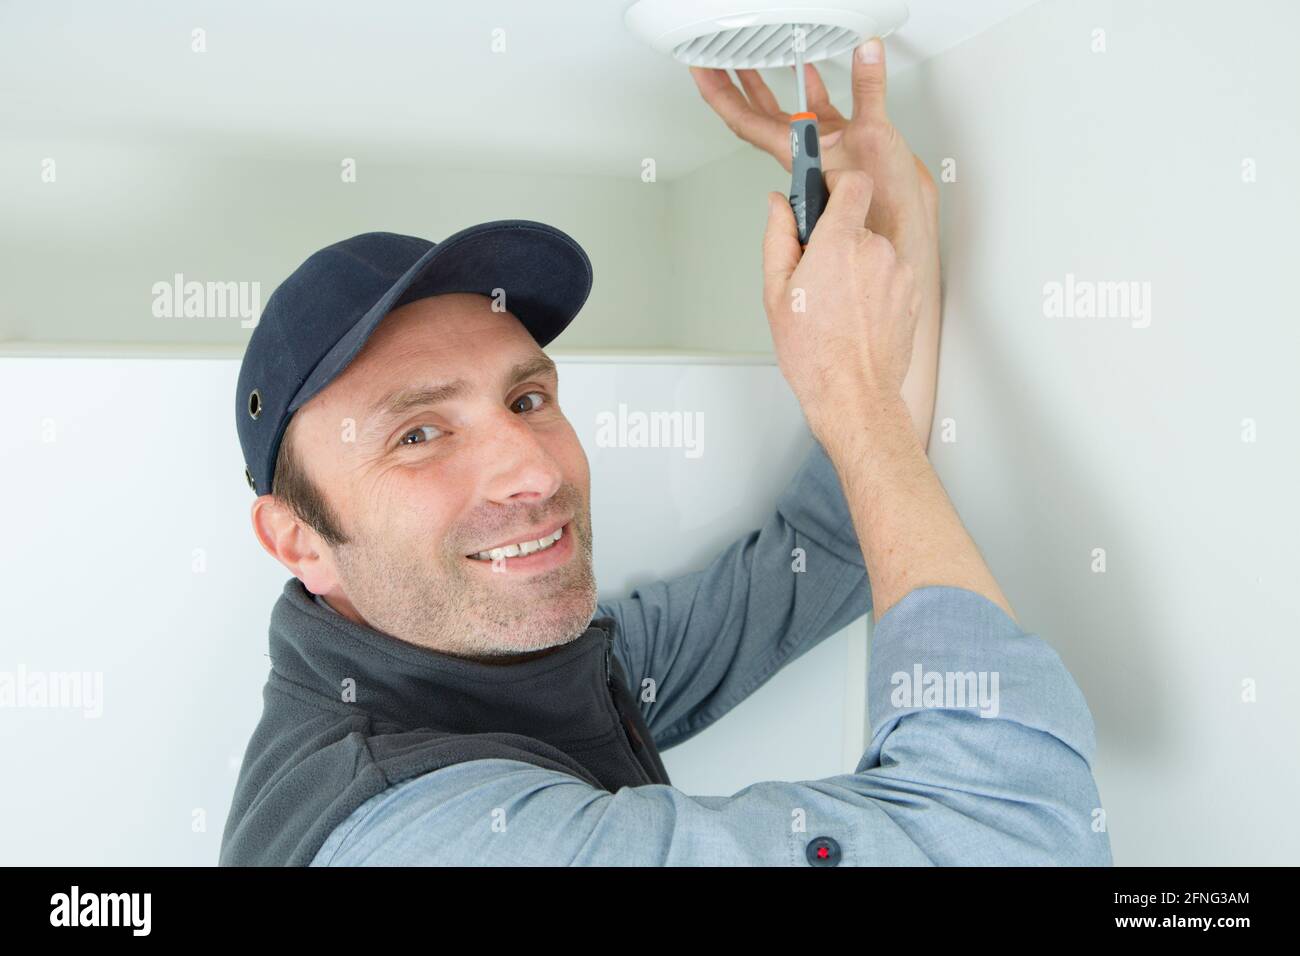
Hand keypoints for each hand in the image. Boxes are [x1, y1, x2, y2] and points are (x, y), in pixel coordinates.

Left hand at [689, 38, 936, 274]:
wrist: (905, 226)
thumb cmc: (884, 205)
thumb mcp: (874, 135)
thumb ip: (868, 91)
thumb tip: (866, 55)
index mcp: (796, 152)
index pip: (746, 120)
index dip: (721, 95)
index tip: (703, 73)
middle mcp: (802, 152)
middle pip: (756, 115)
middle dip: (734, 87)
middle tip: (716, 64)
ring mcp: (820, 150)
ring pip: (783, 114)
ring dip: (767, 87)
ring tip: (751, 62)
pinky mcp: (841, 147)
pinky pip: (817, 113)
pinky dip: (810, 91)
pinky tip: (808, 74)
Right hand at [761, 169, 920, 440]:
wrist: (854, 395)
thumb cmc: (815, 355)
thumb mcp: (776, 293)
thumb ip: (778, 237)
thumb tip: (777, 206)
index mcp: (839, 244)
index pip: (852, 182)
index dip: (837, 181)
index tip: (823, 189)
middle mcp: (876, 251)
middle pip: (858, 222)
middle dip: (837, 237)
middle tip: (815, 272)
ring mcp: (899, 272)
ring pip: (874, 249)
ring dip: (856, 264)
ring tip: (836, 303)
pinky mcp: (912, 292)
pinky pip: (889, 273)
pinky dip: (873, 284)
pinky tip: (855, 314)